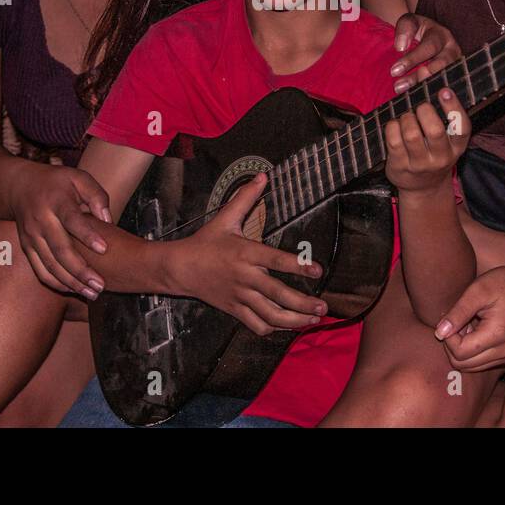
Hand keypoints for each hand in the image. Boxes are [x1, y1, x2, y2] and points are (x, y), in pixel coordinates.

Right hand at [0, 160, 112, 298]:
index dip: (87, 235)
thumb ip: (96, 195)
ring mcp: (31, 236)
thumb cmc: (57, 182)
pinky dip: (56, 283)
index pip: (72, 220)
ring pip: (50, 265)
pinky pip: (40, 270)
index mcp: (56, 201)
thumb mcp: (79, 177)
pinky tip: (73, 290)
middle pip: (60, 250)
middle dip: (81, 270)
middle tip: (101, 285)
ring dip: (71, 282)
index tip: (104, 249)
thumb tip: (108, 220)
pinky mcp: (27, 247)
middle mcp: (41, 221)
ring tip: (92, 294)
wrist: (18, 186)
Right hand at [171, 173, 328, 335]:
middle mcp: (245, 277)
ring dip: (294, 320)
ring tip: (312, 319)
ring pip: (270, 315)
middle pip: (278, 295)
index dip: (298, 265)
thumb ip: (246, 197)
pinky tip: (288, 326)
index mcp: (245, 253)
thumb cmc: (206, 242)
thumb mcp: (225, 218)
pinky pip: (256, 325)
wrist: (180, 268)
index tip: (317, 270)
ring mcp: (239, 296)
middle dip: (303, 303)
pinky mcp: (234, 310)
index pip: (275, 260)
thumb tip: (262, 175)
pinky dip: (273, 328)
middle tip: (324, 306)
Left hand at [384, 87, 469, 196]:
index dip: (453, 107)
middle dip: (424, 111)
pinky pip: (393, 140)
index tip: (443, 90)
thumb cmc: (434, 151)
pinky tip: (395, 125)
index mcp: (457, 146)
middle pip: (434, 130)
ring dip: (406, 118)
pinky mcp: (401, 166)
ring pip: (411, 134)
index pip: (461, 127)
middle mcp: (442, 157)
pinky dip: (392, 126)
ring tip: (406, 116)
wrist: (424, 188)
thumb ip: (438, 106)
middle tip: (420, 107)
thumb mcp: (444, 135)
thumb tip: (425, 69)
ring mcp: (421, 164)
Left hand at [391, 14, 461, 93]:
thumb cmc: (417, 30)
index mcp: (441, 35)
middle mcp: (452, 51)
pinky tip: (415, 100)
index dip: (412, 59)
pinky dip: (430, 94)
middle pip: (440, 66)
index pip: (429, 47)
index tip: (394, 71)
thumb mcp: (410, 22)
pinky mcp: (453, 77)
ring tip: (403, 93)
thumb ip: (405, 28)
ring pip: (443, 78)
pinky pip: (443, 88)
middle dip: (418, 77)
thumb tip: (401, 47)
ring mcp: (455, 66)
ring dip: (423, 87)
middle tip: (398, 86)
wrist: (427, 36)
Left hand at [433, 258, 504, 371]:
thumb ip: (457, 313)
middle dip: (452, 345)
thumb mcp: (477, 291)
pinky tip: (474, 331)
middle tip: (457, 322)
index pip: (459, 352)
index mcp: (498, 335)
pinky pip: (479, 363)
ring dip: (460, 349)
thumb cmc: (503, 284)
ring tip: (466, 325)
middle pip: (462, 364)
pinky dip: (470, 351)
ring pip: (469, 366)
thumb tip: (439, 334)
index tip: (450, 318)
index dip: (448, 338)